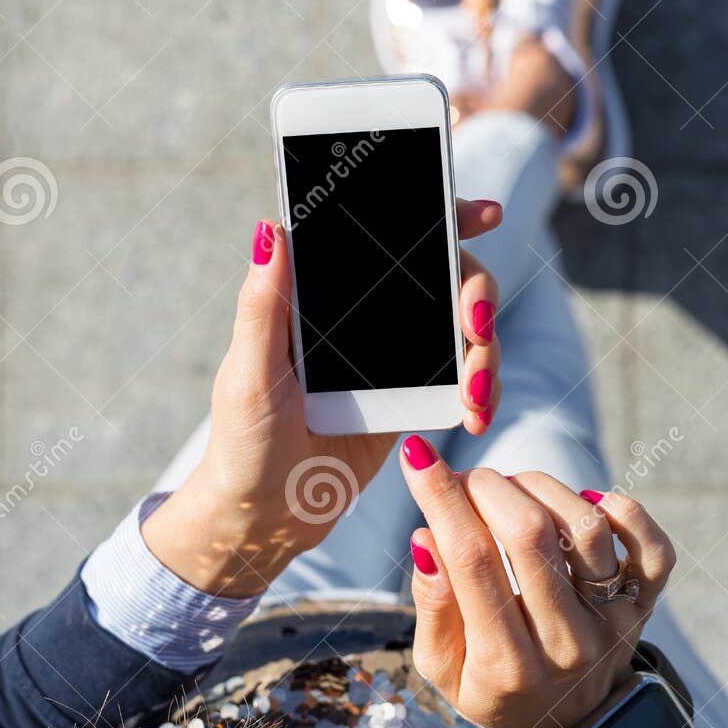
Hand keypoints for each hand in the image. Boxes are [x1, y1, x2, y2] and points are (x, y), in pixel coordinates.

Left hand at [141, 202, 503, 597]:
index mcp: (323, 291)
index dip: (439, 214)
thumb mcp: (249, 373)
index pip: (387, 233)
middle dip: (477, 290)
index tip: (481, 213)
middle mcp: (364, 311)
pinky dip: (481, 388)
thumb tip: (273, 228)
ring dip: (485, 350)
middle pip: (444, 272)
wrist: (266, 515)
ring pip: (463, 324)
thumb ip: (264, 305)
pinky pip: (464, 375)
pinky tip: (476, 411)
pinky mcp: (414, 394)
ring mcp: (394, 352)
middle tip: (477, 323)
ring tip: (475, 394)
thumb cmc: (242, 441)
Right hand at [397, 440, 676, 727]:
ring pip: (586, 527)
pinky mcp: (644, 606)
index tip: (418, 455)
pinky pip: (652, 546)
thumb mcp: (443, 667)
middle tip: (467, 481)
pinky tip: (583, 502)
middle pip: (529, 534)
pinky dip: (621, 509)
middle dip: (486, 486)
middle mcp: (566, 644)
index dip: (441, 498)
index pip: (471, 560)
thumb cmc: (493, 687)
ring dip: (540, 488)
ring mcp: (613, 623)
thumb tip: (428, 536)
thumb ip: (433, 605)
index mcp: (505, 665)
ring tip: (513, 492)